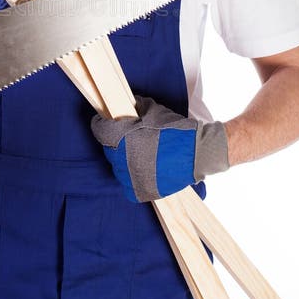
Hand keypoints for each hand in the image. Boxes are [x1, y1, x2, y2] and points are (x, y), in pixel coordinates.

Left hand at [91, 96, 228, 202]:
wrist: (199, 153)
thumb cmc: (176, 130)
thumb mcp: (153, 110)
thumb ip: (135, 107)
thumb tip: (124, 106)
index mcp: (123, 138)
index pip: (99, 130)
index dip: (101, 124)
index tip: (105, 122)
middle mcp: (123, 160)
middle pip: (109, 149)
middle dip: (115, 142)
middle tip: (128, 137)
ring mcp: (132, 178)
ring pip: (118, 168)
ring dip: (124, 160)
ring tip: (140, 153)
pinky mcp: (142, 192)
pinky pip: (128, 185)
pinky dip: (132, 177)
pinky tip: (143, 168)